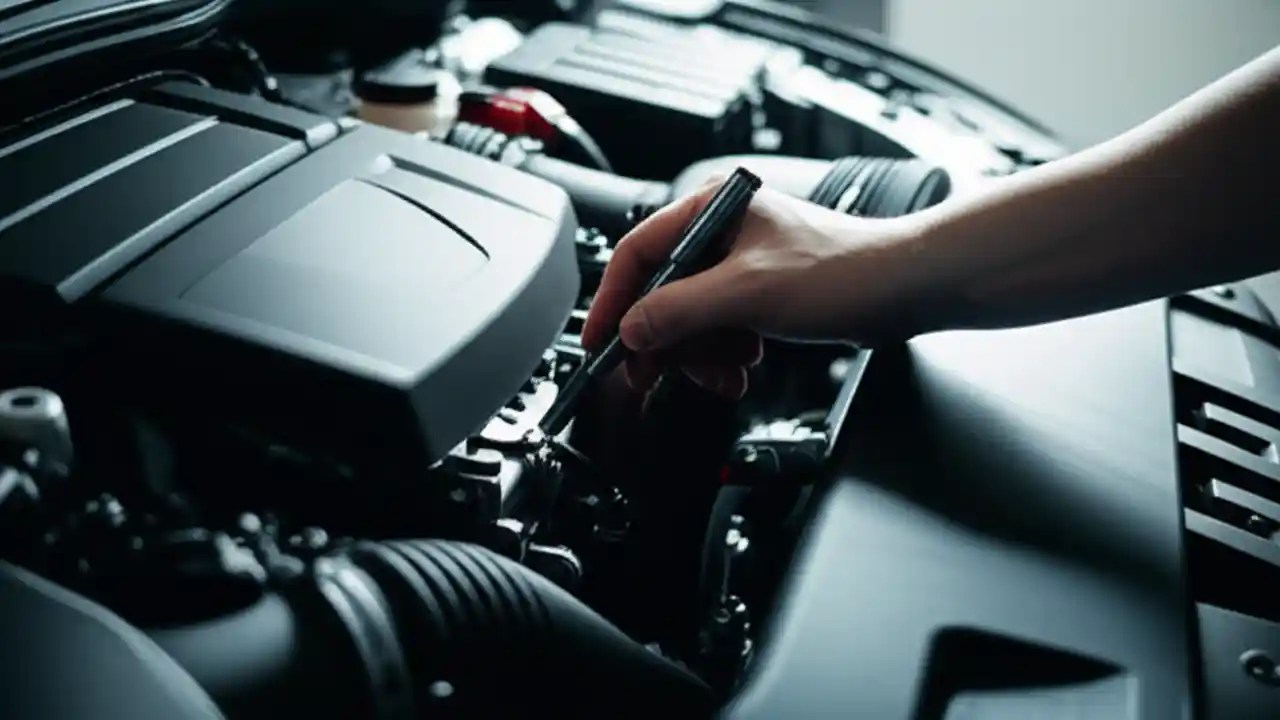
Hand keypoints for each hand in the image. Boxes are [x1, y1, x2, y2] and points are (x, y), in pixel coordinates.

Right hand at [582, 179, 919, 397]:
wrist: (903, 289)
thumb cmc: (844, 270)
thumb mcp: (747, 293)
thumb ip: (680, 311)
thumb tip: (632, 330)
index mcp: (711, 210)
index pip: (638, 254)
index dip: (613, 302)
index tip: (599, 342)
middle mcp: (721, 233)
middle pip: (661, 293)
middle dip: (663, 341)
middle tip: (652, 378)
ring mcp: (740, 265)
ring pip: (690, 319)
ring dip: (700, 354)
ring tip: (724, 373)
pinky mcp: (759, 293)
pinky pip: (719, 329)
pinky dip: (723, 355)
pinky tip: (742, 368)